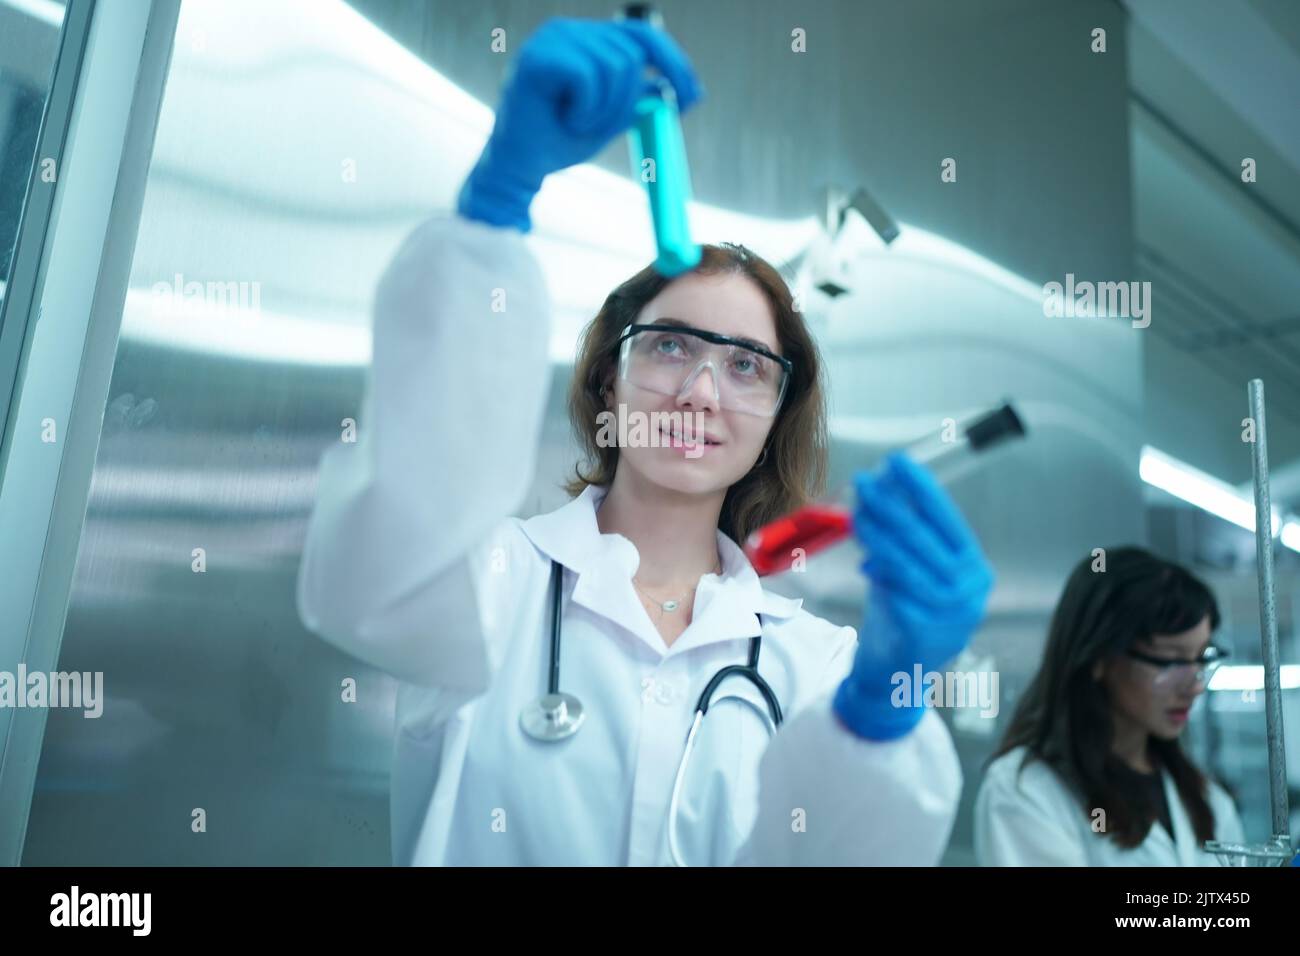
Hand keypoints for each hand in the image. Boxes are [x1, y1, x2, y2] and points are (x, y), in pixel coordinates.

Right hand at [457, 17, 702, 231]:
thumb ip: (637, 97)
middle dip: (626, 101)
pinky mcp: (539, 57)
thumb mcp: (610, 117)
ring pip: (615, 66)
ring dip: (603, 110)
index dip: (673, 62)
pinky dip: (585, 109)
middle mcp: (568, 32)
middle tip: (595, 125)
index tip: (693, 95)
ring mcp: (552, 40)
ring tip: (575, 123)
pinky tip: (564, 119)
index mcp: (585, 40)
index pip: (642, 36)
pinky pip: (589, 78)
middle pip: (633, 52)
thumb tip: (676, 88)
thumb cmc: (558, 142)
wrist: (520, 168)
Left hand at [832, 451, 993, 739]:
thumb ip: (904, 539)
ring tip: (857, 512)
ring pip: (906, 561)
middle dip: (892, 505)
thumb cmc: (903, 615)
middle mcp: (968, 590)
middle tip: (865, 482)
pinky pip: (895, 591)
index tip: (898, 462)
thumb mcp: (912, 573)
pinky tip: (867, 563)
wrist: (897, 677)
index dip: (921, 489)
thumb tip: (881, 488)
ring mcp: (950, 614)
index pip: (948, 520)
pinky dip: (879, 573)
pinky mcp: (924, 632)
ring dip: (878, 532)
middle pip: (924, 538)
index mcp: (973, 570)